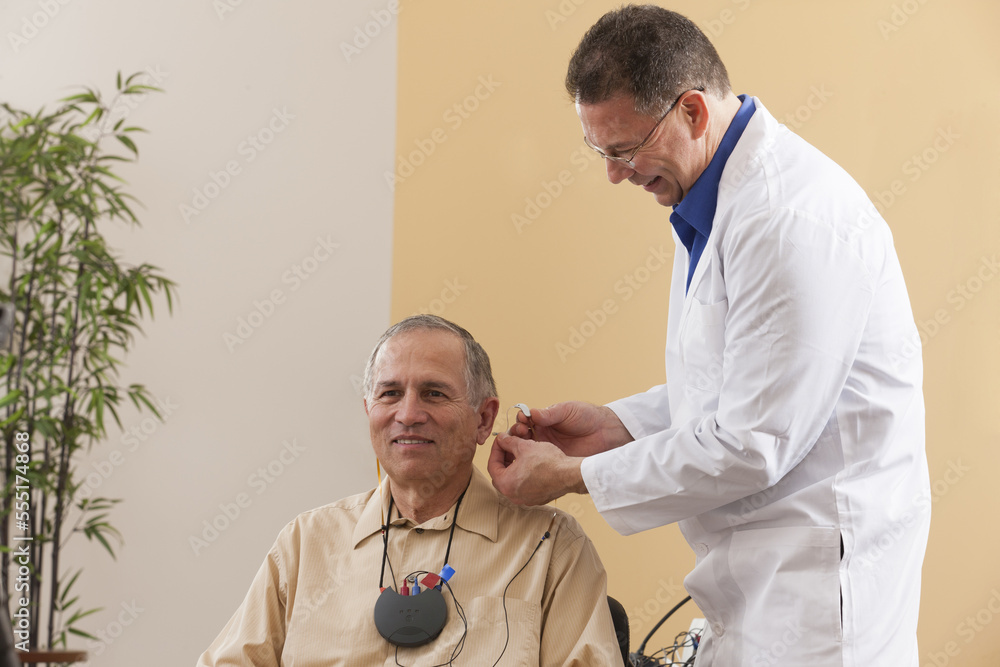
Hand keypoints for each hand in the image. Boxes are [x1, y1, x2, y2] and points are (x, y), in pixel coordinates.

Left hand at [487, 433, 585, 505]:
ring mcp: (525, 499)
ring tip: (521, 452)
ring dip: (514, 466)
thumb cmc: (548, 462)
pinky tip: (532, 463)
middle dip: (504, 458)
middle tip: (509, 446)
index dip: (496, 449)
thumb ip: (508, 442)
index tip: (501, 440)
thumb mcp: (524, 446)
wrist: (568, 475)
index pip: (492, 465)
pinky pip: (525, 486)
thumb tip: (502, 439)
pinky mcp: (536, 499)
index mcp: (505, 484)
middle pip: (501, 474)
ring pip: (513, 480)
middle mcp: (513, 495)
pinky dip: (524, 475)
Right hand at [508, 401, 631, 457]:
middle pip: (522, 435)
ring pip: (528, 449)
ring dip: (522, 446)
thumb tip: (531, 412)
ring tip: (523, 444)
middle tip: (521, 432)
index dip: (521, 420)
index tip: (522, 419)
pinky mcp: (555, 460)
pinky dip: (532, 460)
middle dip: (518, 433)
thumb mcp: (567, 410)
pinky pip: (540, 461)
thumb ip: (549, 413)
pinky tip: (529, 458)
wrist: (606, 432)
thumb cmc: (587, 416)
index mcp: (545, 420)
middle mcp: (544, 434)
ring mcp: (549, 448)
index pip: (526, 420)